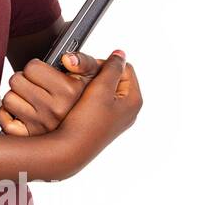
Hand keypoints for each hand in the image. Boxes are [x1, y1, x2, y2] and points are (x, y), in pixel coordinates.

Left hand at [0, 52, 103, 135]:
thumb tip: (66, 59)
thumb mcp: (92, 74)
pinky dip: (8, 115)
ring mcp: (42, 126)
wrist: (90, 127)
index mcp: (70, 92)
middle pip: (16, 81)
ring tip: (31, 100)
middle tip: (35, 86)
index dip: (36, 68)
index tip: (42, 74)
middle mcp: (56, 110)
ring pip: (9, 99)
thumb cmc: (86, 96)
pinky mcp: (30, 138)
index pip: (32, 67)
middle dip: (24, 80)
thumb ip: (82, 61)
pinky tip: (21, 112)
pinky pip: (5, 120)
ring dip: (16, 97)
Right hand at [52, 50, 142, 178]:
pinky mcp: (102, 123)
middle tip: (82, 80)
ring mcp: (115, 117)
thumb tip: (120, 54)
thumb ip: (111, 68)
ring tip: (78, 91)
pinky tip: (76, 102)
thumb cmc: (88, 123)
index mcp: (133, 100)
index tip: (89, 70)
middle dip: (96, 76)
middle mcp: (127, 109)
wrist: (71, 150)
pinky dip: (86, 98)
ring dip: (90, 86)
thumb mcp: (101, 89)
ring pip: (103, 90)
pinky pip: (96, 102)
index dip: (105, 64)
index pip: (124, 68)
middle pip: (113, 79)